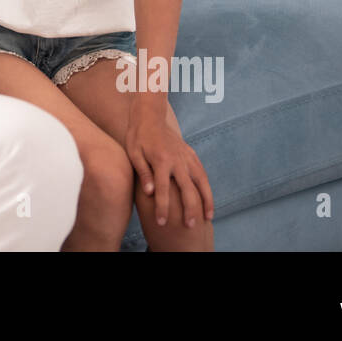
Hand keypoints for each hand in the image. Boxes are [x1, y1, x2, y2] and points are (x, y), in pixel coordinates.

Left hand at [124, 104, 214, 229]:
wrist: (150, 116)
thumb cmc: (138, 136)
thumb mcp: (134, 153)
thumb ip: (143, 173)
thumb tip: (149, 193)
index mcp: (161, 160)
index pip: (162, 189)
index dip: (162, 207)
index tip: (162, 222)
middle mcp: (177, 160)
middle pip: (187, 189)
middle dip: (189, 209)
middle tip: (189, 226)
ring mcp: (186, 156)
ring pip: (201, 181)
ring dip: (206, 200)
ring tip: (207, 218)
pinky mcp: (191, 154)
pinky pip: (202, 173)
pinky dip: (207, 188)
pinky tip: (207, 200)